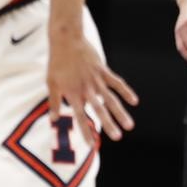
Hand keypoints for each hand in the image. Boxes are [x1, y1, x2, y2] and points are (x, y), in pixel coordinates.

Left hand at [47, 32, 137, 146]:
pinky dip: (125, 92)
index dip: (85, 132)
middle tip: (118, 137)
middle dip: (109, 125)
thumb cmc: (57, 62)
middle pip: (99, 110)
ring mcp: (96, 80)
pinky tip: (134, 101)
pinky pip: (116, 83)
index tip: (92, 145)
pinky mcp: (103, 70)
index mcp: (73, 94)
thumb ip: (55, 102)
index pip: (80, 117)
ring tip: (130, 125)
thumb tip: (53, 119)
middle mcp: (86, 89)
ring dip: (121, 113)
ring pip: (111, 99)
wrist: (66, 40)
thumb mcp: (51, 82)